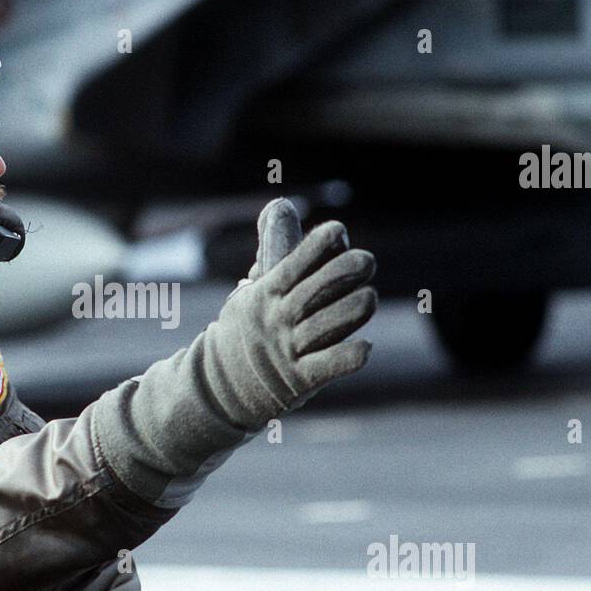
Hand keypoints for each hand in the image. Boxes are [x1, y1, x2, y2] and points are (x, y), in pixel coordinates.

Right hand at [208, 197, 375, 427]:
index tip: (338, 231)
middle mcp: (276, 319)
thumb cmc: (246, 329)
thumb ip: (272, 252)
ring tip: (369, 298)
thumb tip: (281, 205)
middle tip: (367, 261)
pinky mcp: (298, 380)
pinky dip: (347, 357)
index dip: (316, 246)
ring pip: (324, 327)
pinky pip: (326, 366)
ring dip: (351, 311)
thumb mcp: (250, 289)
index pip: (293, 264)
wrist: (221, 385)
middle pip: (313, 292)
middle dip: (343, 273)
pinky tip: (365, 347)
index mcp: (265, 293)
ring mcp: (287, 349)